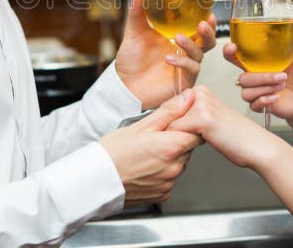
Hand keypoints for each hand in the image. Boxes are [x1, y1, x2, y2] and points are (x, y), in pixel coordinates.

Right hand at [100, 89, 202, 205]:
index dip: (187, 126)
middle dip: (176, 141)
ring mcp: (169, 183)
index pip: (197, 132)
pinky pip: (170, 179)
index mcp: (171, 146)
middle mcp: (174, 167)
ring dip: (169, 157)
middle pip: (188, 148)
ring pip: (179, 163)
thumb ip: (169, 112)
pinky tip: (145, 167)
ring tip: (146, 154)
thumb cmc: (112, 152)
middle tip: (153, 138)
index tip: (175, 124)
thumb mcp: (140, 125)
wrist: (95, 180)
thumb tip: (188, 98)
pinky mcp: (163, 194)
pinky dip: (162, 172)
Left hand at [115, 0, 216, 109]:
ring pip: (200, 54)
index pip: (199, 28)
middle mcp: (185, 52)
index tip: (208, 13)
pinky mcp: (182, 80)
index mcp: (178, 37)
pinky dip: (181, 62)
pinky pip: (190, 69)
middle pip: (207, 41)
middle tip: (203, 24)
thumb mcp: (134, 32)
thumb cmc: (131, 60)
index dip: (207, 21)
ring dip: (192, 45)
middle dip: (209, 32)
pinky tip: (168, 58)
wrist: (124, 84)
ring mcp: (185, 66)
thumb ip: (138, 12)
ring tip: (178, 38)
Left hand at [167, 85, 273, 168]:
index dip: (176, 124)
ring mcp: (200, 104)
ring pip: (170, 125)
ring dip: (180, 137)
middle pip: (167, 115)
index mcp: (201, 91)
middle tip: (201, 137)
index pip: (170, 108)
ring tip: (205, 140)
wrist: (257, 146)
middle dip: (176, 130)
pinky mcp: (201, 118)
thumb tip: (166, 121)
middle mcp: (199, 93)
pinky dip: (183, 142)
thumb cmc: (236, 137)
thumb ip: (190, 115)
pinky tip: (205, 142)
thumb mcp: (209, 120)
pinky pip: (175, 132)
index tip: (193, 132)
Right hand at [224, 21, 292, 122]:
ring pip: (247, 91)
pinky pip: (253, 104)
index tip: (232, 47)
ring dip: (266, 88)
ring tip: (282, 84)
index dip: (228, 51)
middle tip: (281, 75)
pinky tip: (276, 96)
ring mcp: (253, 92)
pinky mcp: (258, 106)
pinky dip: (265, 100)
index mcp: (253, 64)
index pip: (233, 56)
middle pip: (243, 78)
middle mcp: (250, 78)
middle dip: (262, 77)